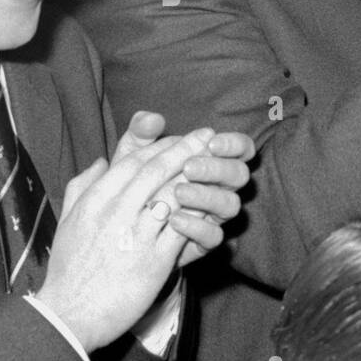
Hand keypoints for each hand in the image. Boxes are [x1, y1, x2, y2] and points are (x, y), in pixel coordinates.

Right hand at [40, 122, 250, 352]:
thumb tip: (102, 160)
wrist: (69, 313)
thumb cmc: (68, 269)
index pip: (133, 161)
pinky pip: (182, 230)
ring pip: (172, 195)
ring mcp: (136, 235)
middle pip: (156, 171)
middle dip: (185, 149)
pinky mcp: (154, 261)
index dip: (160, 146)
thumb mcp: (67, 220)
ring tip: (216, 163)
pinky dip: (198, 214)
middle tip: (207, 135)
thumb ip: (83, 185)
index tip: (180, 137)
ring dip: (197, 176)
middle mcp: (116, 211)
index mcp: (95, 199)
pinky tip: (214, 205)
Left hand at [114, 111, 255, 264]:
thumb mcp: (132, 156)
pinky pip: (214, 236)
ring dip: (206, 196)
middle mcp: (218, 187)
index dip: (234, 143)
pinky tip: (174, 219)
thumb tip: (152, 118)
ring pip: (230, 205)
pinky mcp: (202, 242)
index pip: (240, 148)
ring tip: (178, 192)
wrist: (119, 229)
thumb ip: (140, 134)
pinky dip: (196, 226)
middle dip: (217, 168)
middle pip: (239, 175)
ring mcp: (213, 216)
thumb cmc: (132, 184)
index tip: (211, 141)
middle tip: (189, 166)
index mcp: (211, 162)